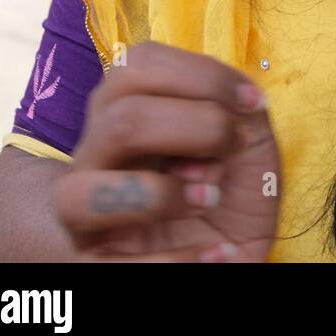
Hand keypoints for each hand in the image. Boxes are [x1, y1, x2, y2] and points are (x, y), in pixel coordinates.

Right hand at [54, 41, 280, 261]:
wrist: (233, 253)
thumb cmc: (233, 191)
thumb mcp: (247, 140)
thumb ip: (237, 108)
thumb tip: (233, 97)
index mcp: (125, 112)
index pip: (138, 66)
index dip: (202, 76)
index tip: (252, 102)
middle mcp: (93, 158)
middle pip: (119, 121)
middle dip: (196, 128)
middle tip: (235, 147)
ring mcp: (82, 218)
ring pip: (83, 194)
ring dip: (162, 195)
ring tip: (209, 198)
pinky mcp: (93, 269)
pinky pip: (114, 269)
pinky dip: (178, 261)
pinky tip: (220, 255)